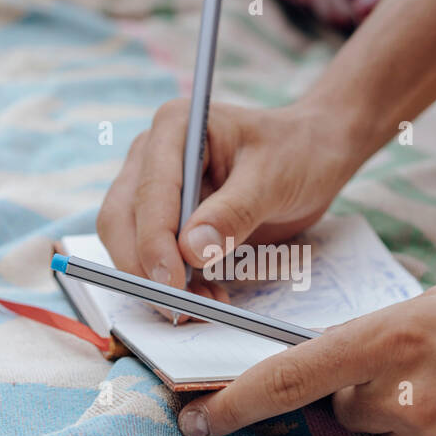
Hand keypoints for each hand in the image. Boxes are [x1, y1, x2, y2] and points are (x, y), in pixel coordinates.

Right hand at [96, 99, 361, 299]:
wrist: (314, 156)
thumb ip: (233, 212)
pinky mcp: (167, 220)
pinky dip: (175, 284)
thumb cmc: (297, 152)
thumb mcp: (273, 178)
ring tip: (204, 306)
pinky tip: (208, 298)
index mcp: (174, 127)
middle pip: (121, 220)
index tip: (171, 282)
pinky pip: (154, 258)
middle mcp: (152, 154)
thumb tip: (190, 250)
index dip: (154, 241)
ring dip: (157, 281)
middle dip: (145, 267)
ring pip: (129, 243)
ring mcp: (154, 188)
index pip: (148, 190)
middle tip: (178, 307)